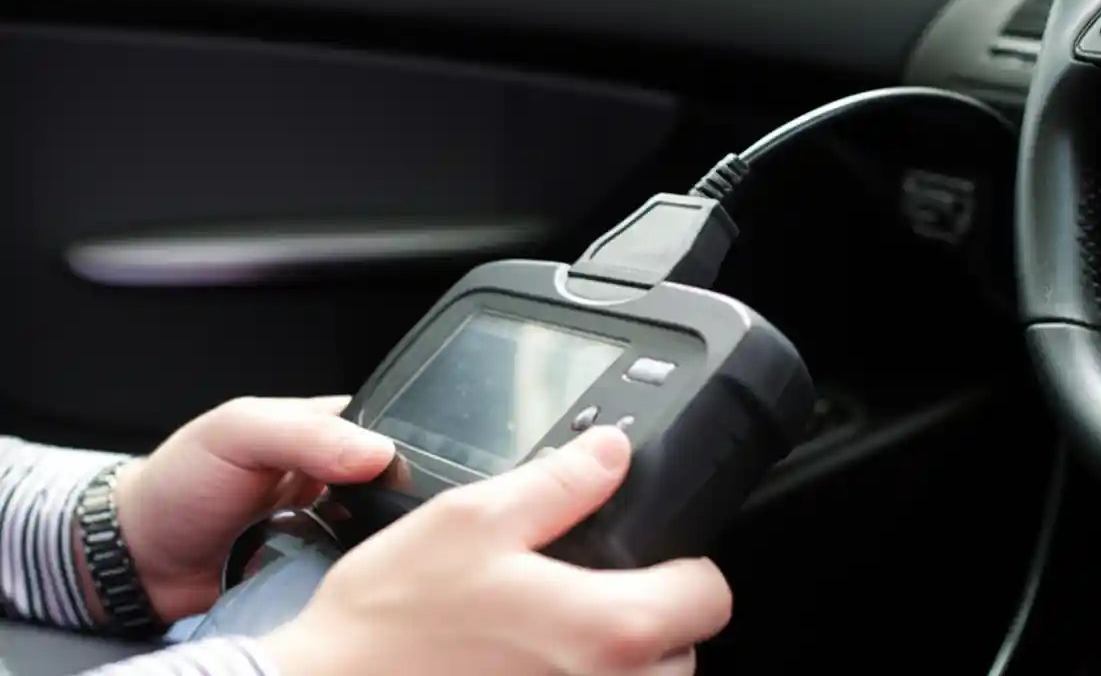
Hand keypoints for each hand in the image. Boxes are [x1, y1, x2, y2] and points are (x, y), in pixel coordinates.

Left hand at [101, 396, 395, 623]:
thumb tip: (378, 453)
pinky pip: (360, 571)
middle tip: (369, 513)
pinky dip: (358, 574)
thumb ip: (306, 433)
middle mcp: (340, 474)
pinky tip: (349, 573)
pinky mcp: (326, 569)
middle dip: (395, 501)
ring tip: (358, 545)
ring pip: (387, 531)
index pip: (393, 430)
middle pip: (399, 485)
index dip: (401, 450)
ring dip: (378, 541)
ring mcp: (336, 525)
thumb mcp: (237, 432)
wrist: (139, 561)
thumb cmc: (179, 484)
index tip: (397, 474)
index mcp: (329, 426)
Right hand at [260, 427, 732, 675]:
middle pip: (684, 652)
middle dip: (649, 620)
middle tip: (583, 598)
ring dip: (617, 666)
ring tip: (546, 640)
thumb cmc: (387, 626)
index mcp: (611, 629)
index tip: (648, 559)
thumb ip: (559, 485)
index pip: (709, 595)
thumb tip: (612, 452)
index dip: (683, 567)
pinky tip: (524, 673)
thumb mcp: (471, 521)